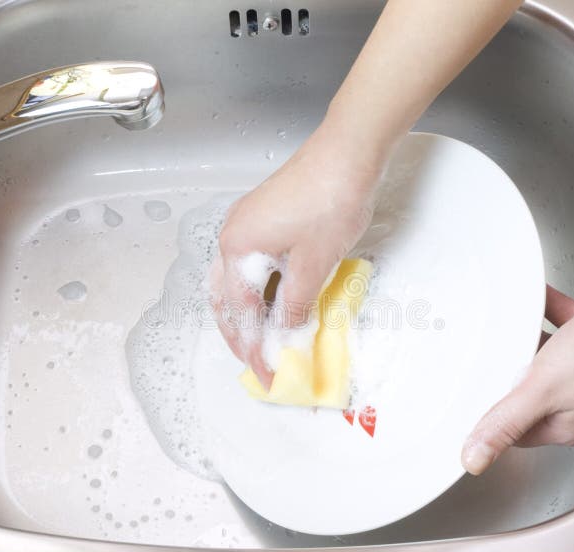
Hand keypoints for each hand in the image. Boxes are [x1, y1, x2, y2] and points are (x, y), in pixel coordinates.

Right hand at [210, 124, 383, 386]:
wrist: (348, 151)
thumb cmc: (331, 203)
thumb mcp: (314, 265)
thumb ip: (295, 307)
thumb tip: (284, 338)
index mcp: (237, 249)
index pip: (240, 314)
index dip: (254, 350)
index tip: (267, 377)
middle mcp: (231, 236)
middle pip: (225, 299)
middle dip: (239, 336)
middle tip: (256, 364)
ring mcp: (244, 223)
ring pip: (232, 282)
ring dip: (243, 314)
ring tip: (258, 340)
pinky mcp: (261, 216)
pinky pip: (247, 264)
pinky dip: (255, 291)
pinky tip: (270, 301)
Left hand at [462, 268, 573, 474]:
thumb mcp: (541, 390)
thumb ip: (506, 423)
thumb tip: (475, 458)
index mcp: (565, 424)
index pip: (516, 430)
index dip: (492, 416)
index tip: (471, 402)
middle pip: (528, 393)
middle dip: (508, 374)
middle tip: (487, 360)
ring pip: (546, 359)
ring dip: (528, 342)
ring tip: (509, 328)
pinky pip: (563, 329)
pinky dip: (548, 316)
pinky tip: (535, 302)